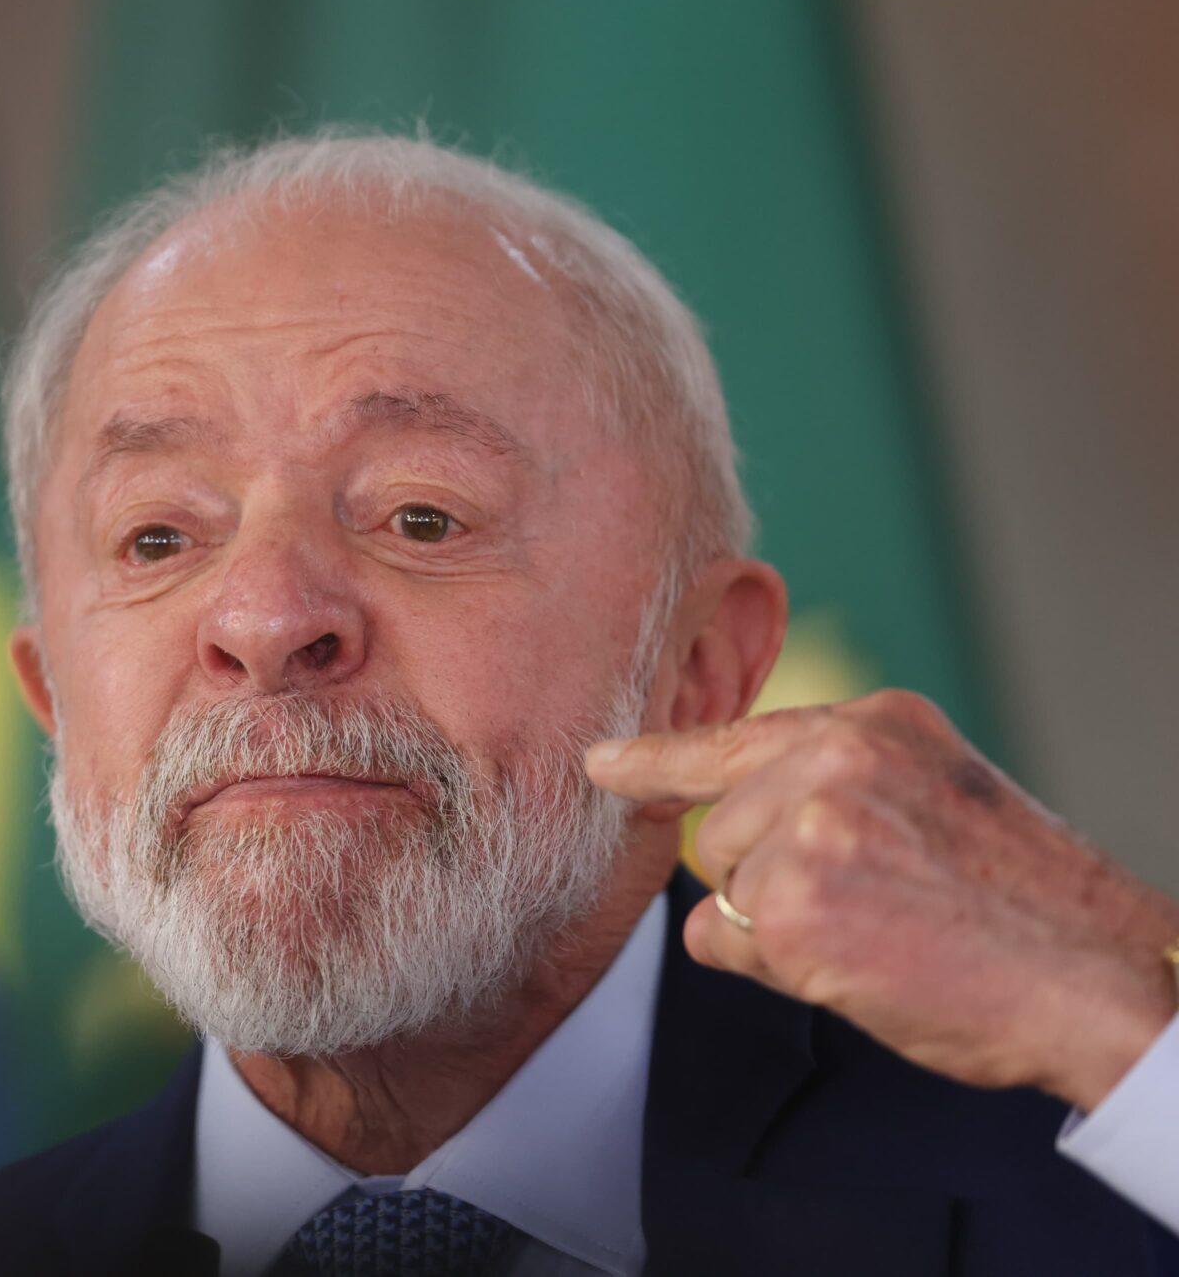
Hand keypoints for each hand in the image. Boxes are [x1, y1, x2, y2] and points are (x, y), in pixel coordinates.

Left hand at [587, 689, 1178, 1111]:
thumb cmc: (1029, 908)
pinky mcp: (785, 906)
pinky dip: (777, 971)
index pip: (739, 736)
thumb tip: (736, 824)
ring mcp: (804, 829)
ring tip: (882, 933)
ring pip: (721, 890)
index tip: (601, 762)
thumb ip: (841, 786)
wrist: (1103, 979)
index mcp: (872, 724)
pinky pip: (723, 944)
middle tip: (879, 909)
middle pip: (719, 831)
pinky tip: (862, 964)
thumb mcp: (938, 795)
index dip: (659, 757)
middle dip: (771, 882)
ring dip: (779, 928)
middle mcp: (832, 759)